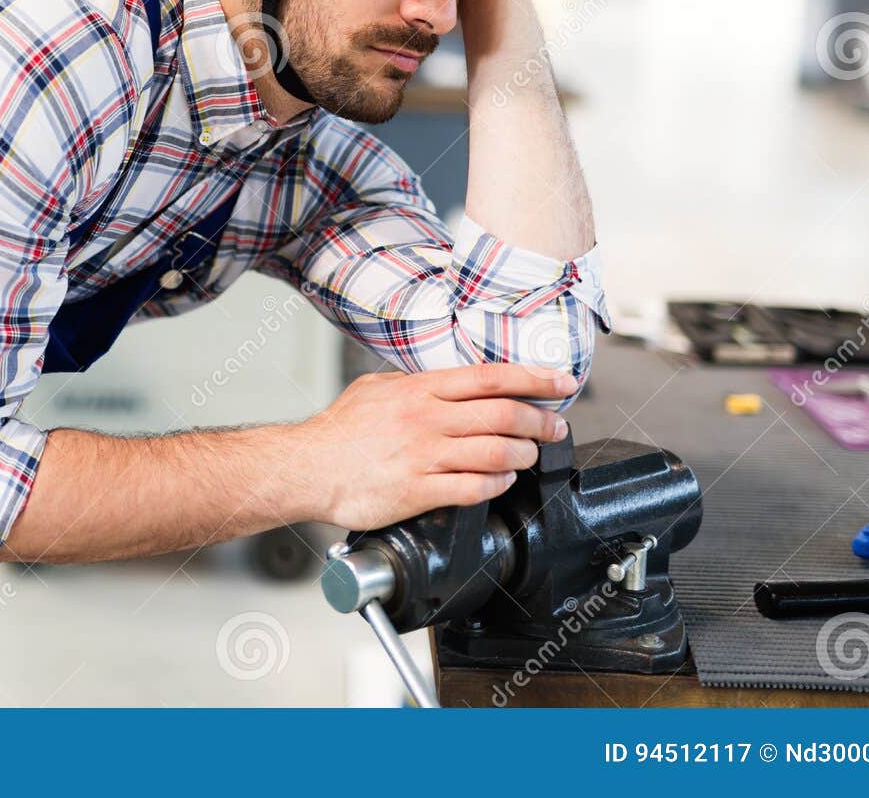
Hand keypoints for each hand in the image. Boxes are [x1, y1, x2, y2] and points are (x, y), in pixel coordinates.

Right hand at [295, 363, 571, 529]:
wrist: (308, 468)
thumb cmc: (336, 432)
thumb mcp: (374, 389)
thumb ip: (412, 385)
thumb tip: (440, 384)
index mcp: (419, 390)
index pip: (490, 377)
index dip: (533, 379)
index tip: (560, 382)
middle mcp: (426, 419)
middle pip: (503, 415)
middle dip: (540, 421)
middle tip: (555, 427)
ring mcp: (424, 456)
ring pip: (496, 452)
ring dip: (523, 455)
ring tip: (529, 456)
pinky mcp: (419, 491)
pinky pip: (474, 488)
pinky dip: (497, 484)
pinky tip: (501, 481)